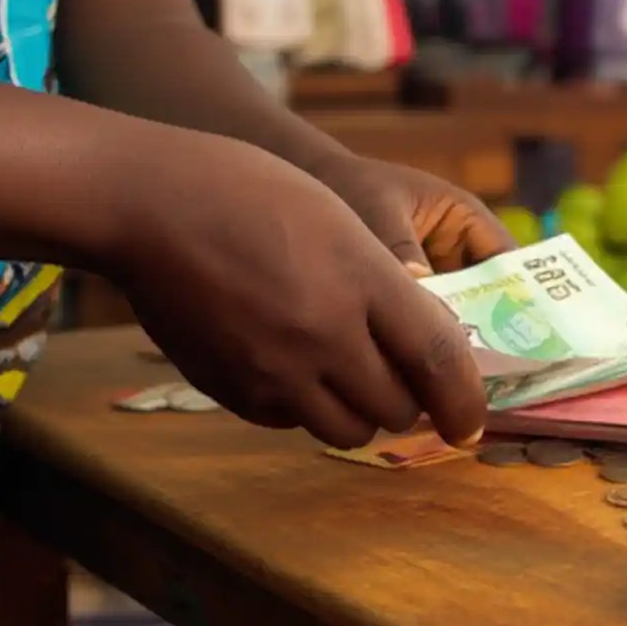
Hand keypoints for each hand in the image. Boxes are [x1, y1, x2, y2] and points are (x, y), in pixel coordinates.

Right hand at [107, 134, 485, 449]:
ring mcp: (273, 367)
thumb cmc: (257, 195)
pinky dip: (307, 408)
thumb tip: (428, 348)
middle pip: (396, 407)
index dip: (465, 402)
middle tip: (403, 377)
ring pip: (347, 430)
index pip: (438, 360)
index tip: (473, 426)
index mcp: (362, 280)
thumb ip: (393, 290)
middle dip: (411, 400)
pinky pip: (291, 423)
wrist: (153, 202)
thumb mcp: (346, 226)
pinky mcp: (231, 388)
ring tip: (351, 375)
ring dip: (362, 412)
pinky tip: (296, 367)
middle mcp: (323, 333)